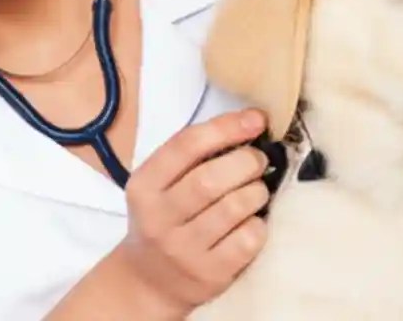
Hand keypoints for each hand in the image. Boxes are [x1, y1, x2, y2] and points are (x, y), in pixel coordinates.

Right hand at [113, 108, 272, 317]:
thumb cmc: (164, 219)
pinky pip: (247, 240)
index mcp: (144, 186)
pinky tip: (252, 221)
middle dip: (246, 162)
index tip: (256, 119)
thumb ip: (191, 156)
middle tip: (258, 161)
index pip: (187, 145)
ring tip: (257, 190)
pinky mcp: (209, 275)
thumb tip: (248, 124)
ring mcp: (183, 250)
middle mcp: (158, 218)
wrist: (149, 282)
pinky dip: (258, 224)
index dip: (227, 127)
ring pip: (234, 207)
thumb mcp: (159, 185)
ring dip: (257, 191)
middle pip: (211, 179)